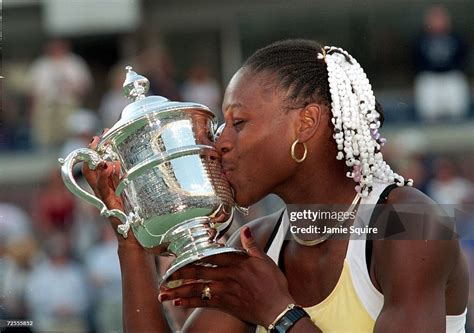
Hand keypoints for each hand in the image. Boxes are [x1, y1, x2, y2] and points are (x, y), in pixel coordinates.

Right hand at [82, 131, 138, 244]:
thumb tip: (120, 162)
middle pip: (91, 168)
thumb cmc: (133, 218)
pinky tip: (109, 165)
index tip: (102, 135)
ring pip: (93, 176)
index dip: (97, 150)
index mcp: (108, 187)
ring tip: (99, 145)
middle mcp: (103, 191)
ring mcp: (105, 198)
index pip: (98, 165)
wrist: (131, 239)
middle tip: (98, 136)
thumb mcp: (130, 194)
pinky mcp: (109, 205)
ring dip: (96, 160)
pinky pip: (104, 189)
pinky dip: (105, 176)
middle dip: (92, 151)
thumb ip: (124, 180)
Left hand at [158, 227, 294, 326]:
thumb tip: (246, 230)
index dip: (194, 254)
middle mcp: (227, 275)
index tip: (179, 254)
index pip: (211, 255)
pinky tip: (177, 302)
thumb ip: (252, 245)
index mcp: (236, 262)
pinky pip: (203, 302)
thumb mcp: (265, 260)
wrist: (278, 309)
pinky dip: (189, 302)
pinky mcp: (225, 304)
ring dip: (178, 290)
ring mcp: (224, 290)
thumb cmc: (274, 284)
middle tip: (163, 274)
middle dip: (179, 273)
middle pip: (199, 271)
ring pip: (197, 288)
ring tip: (163, 292)